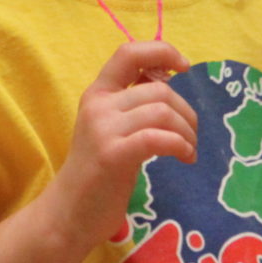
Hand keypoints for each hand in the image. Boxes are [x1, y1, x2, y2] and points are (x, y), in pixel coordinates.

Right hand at [49, 39, 196, 243]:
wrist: (70, 211)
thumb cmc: (98, 172)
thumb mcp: (112, 128)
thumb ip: (133, 104)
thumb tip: (168, 77)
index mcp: (97, 93)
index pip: (128, 52)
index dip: (161, 51)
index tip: (183, 66)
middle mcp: (97, 104)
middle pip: (159, 89)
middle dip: (187, 112)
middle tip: (191, 136)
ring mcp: (102, 128)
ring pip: (162, 111)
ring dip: (187, 132)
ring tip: (188, 150)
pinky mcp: (112, 154)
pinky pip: (158, 138)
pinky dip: (180, 146)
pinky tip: (184, 158)